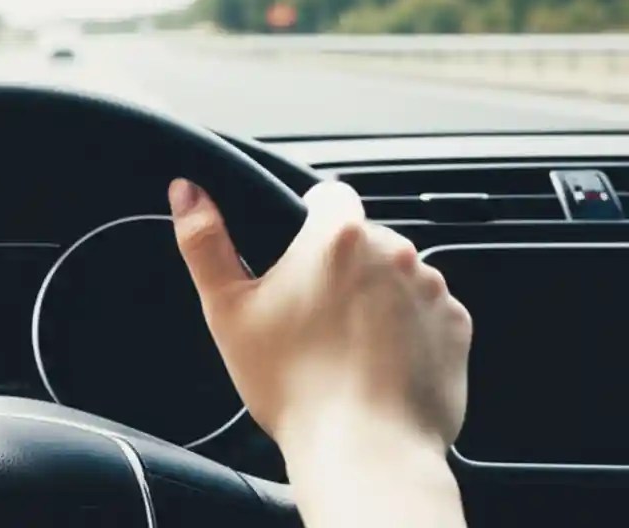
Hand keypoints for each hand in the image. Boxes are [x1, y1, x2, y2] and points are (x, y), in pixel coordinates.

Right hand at [168, 178, 471, 460]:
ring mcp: (432, 289)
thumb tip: (187, 191)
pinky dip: (406, 330)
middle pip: (362, 241)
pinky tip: (377, 364)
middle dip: (340, 269)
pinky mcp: (456, 326)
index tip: (295, 261)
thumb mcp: (227, 309)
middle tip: (311, 319)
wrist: (364, 451)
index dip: (308, 221)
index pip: (329, 195)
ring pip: (395, 276)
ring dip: (375, 298)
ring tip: (345, 349)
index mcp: (337, 236)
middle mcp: (395, 251)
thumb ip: (204, 241)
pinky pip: (427, 313)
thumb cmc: (293, 384)